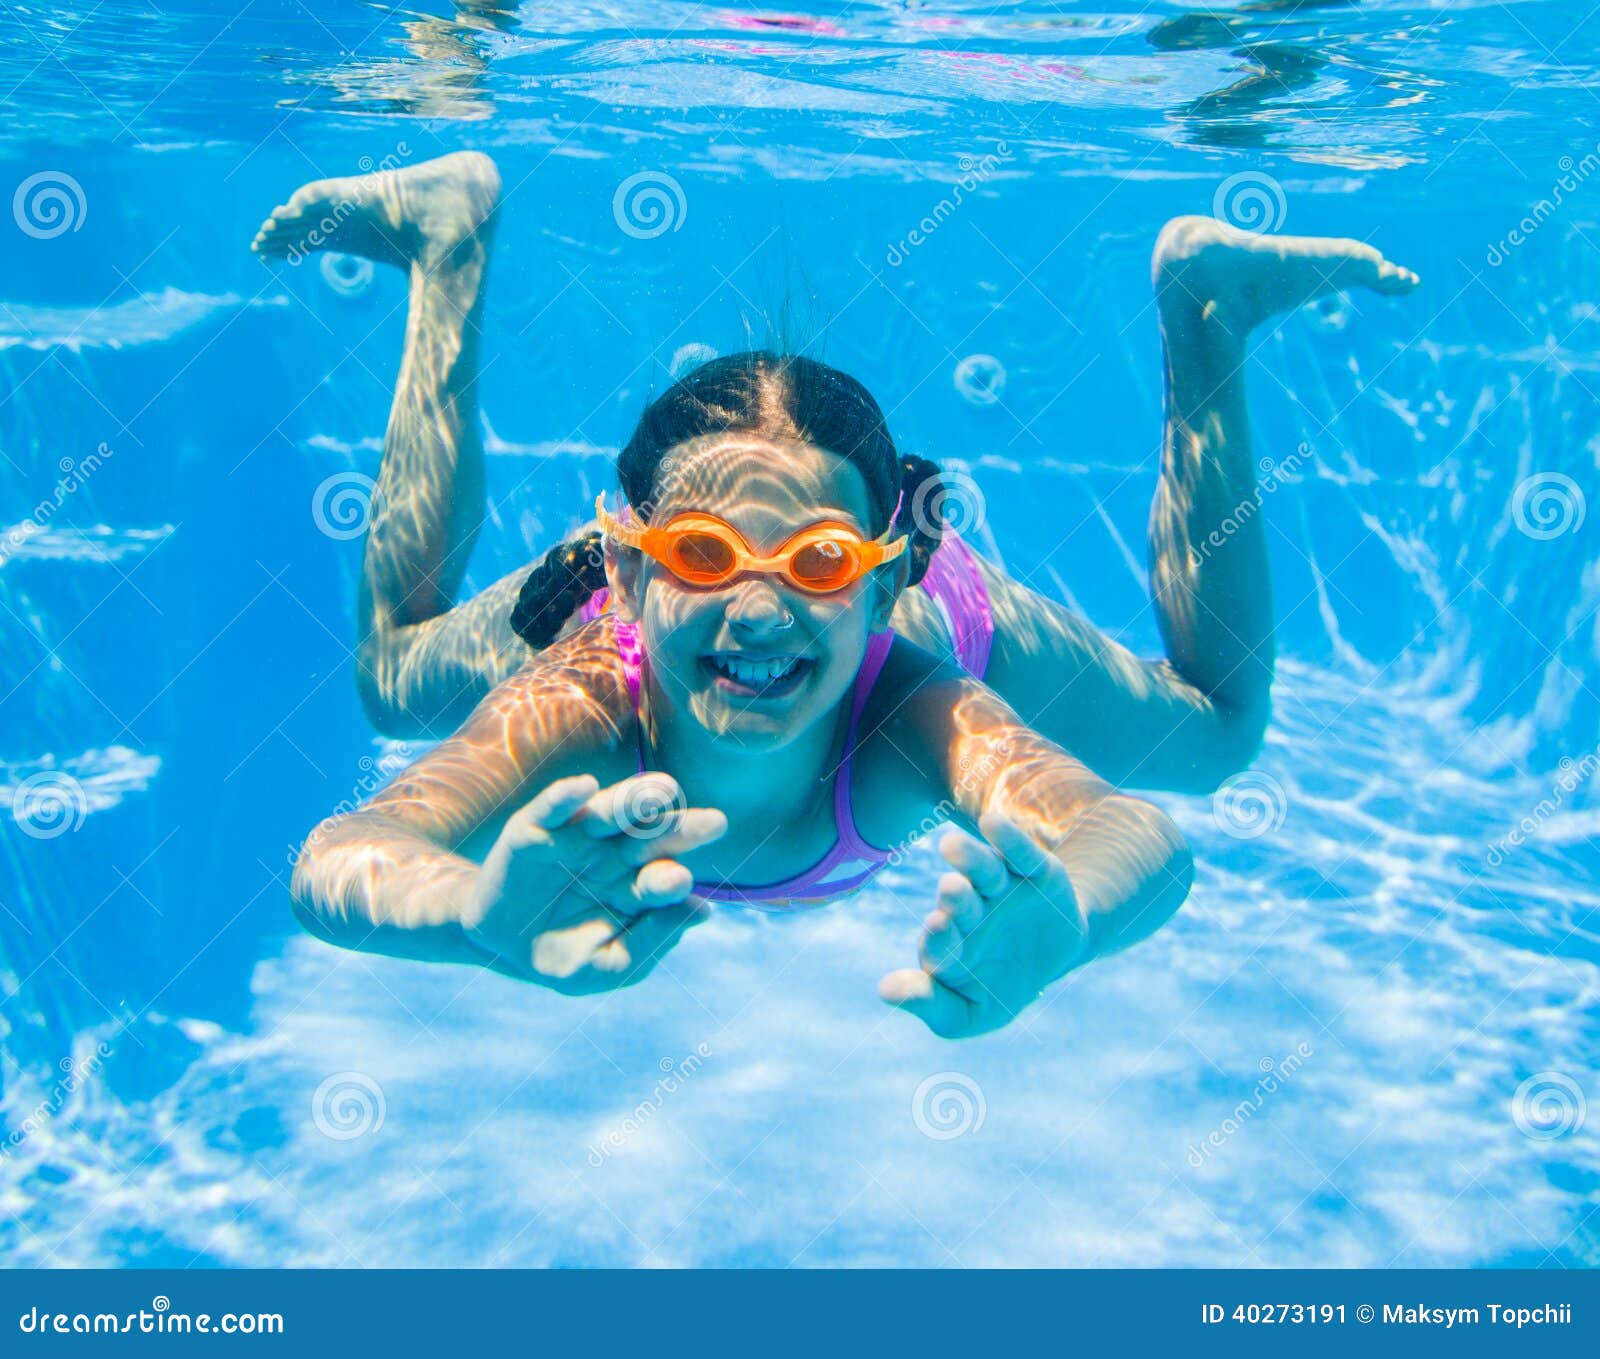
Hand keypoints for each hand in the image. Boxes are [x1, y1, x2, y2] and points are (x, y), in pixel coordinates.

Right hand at [465, 773, 726, 993]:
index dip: (674, 879)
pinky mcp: (535, 827)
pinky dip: (566, 795)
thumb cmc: (563, 954)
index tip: (682, 880)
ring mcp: (577, 837)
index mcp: (638, 884)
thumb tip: (703, 912)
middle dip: (680, 829)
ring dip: (635, 799)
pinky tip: (585, 786)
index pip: (664, 876)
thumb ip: (652, 941)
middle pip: (651, 837)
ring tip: (664, 789)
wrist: (498, 942)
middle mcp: (615, 854)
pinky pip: (552, 807)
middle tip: (714, 824)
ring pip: (610, 813)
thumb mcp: (606, 964)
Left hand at [879, 812, 1089, 1037]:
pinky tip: (991, 822)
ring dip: (970, 859)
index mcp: (950, 945)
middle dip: (956, 898)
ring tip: (951, 845)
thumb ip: (931, 1003)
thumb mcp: (969, 1012)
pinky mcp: (1035, 871)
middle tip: (949, 888)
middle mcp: (971, 911)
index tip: (936, 930)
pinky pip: (1020, 852)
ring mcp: (1002, 889)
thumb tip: (884, 991)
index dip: (938, 940)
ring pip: (984, 870)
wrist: (1056, 956)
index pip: (939, 945)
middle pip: (960, 902)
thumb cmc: (999, 988)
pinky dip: (1007, 837)